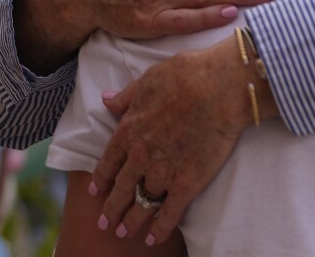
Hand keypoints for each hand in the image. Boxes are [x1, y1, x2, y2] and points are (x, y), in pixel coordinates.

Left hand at [89, 38, 275, 244]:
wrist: (219, 87)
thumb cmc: (185, 76)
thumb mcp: (147, 80)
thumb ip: (126, 97)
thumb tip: (106, 101)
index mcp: (128, 130)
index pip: (109, 161)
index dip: (101, 178)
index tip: (95, 191)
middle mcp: (140, 155)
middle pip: (122, 188)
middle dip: (111, 208)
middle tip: (104, 222)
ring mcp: (163, 172)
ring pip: (142, 203)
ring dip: (132, 221)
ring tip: (124, 233)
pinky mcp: (187, 183)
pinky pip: (169, 213)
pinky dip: (160, 228)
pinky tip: (152, 239)